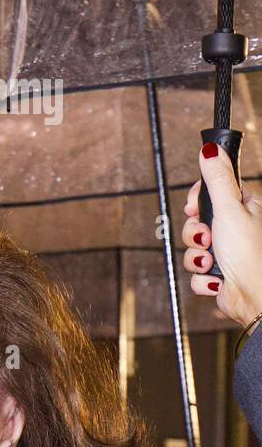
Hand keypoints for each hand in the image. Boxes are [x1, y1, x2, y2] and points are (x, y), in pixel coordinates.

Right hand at [181, 142, 261, 328]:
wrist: (253, 296)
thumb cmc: (250, 253)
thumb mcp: (230, 209)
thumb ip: (217, 179)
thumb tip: (209, 149)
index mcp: (244, 207)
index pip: (211, 192)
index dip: (197, 200)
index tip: (194, 206)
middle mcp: (236, 227)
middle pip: (196, 222)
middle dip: (194, 234)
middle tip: (207, 237)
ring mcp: (226, 252)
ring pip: (193, 249)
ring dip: (197, 258)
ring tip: (212, 262)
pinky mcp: (218, 274)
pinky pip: (196, 273)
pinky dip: (202, 278)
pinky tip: (216, 279)